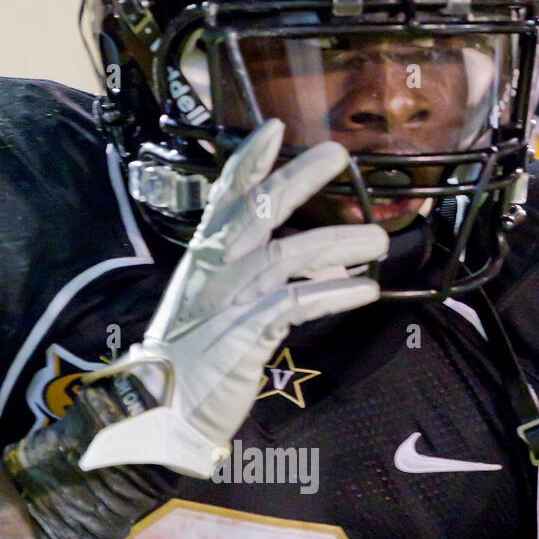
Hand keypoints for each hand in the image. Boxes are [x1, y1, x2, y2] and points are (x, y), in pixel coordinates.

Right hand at [80, 119, 385, 473]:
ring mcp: (228, 302)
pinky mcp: (245, 335)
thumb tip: (318, 255)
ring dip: (337, 241)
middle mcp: (214, 272)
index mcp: (203, 261)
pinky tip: (365, 289)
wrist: (160, 412)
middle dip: (297, 179)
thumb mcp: (217, 308)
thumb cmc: (192, 359)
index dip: (248, 163)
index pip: (224, 199)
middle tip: (336, 154)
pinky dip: (334, 293)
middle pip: (257, 212)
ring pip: (285, 255)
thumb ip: (260, 278)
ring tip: (378, 238)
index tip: (274, 127)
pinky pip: (296, 304)